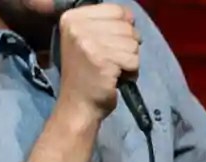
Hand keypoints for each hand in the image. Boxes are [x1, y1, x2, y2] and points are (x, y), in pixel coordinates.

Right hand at [56, 3, 140, 122]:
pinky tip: (115, 79)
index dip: (122, 28)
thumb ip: (106, 23)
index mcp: (72, 18)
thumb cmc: (85, 75)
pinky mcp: (103, 60)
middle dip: (126, 46)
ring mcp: (89, 43)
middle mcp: (78, 27)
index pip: (116, 10)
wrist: (77, 107)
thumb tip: (131, 17)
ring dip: (128, 60)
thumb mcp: (87, 40)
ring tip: (111, 71)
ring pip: (132, 43)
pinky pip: (133, 60)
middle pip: (126, 26)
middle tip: (108, 63)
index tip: (108, 46)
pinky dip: (130, 72)